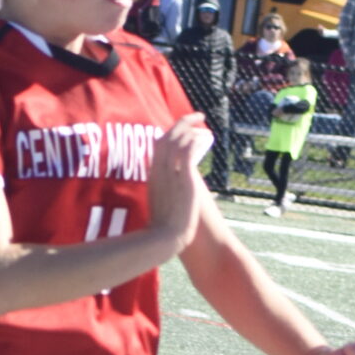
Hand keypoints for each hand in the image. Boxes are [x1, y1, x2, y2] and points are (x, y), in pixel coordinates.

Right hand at [147, 116, 210, 253]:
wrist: (165, 239)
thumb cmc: (162, 230)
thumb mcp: (158, 208)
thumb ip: (162, 196)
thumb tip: (165, 196)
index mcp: (152, 178)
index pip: (157, 147)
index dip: (168, 134)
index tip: (179, 129)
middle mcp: (159, 172)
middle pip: (165, 138)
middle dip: (180, 123)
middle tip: (194, 116)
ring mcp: (170, 175)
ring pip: (175, 140)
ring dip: (188, 127)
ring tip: (200, 120)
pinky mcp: (184, 179)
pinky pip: (186, 151)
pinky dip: (192, 140)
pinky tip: (202, 135)